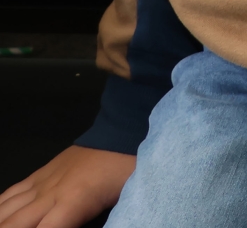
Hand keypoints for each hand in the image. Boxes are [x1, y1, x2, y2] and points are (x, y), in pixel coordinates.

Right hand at [0, 145, 134, 227]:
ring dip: (1, 223)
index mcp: (75, 201)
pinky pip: (10, 193)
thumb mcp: (123, 199)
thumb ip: (111, 219)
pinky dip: (0, 207)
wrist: (122, 132)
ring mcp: (42, 182)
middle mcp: (50, 193)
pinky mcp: (39, 174)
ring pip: (6, 209)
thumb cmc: (128, 168)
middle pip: (15, 224)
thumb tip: (110, 224)